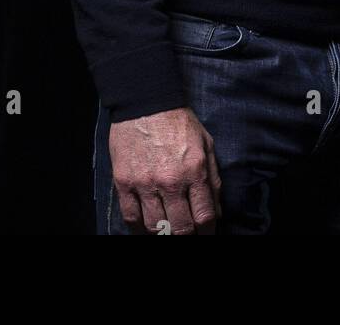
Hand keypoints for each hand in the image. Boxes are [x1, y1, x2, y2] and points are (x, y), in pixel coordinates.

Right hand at [109, 106, 222, 234]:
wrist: (147, 103)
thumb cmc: (179, 123)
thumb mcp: (207, 145)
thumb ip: (213, 180)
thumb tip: (215, 212)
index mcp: (195, 171)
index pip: (204, 217)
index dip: (206, 233)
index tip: (206, 235)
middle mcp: (171, 181)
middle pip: (180, 228)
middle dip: (186, 236)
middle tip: (186, 234)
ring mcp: (145, 184)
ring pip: (155, 227)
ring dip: (163, 234)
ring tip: (168, 232)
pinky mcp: (124, 182)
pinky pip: (131, 217)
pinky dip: (139, 228)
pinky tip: (146, 228)